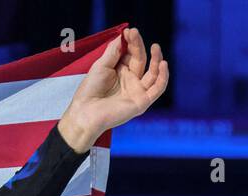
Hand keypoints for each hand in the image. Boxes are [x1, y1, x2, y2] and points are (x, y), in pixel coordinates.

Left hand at [58, 27, 168, 152]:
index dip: (131, 42)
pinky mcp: (142, 101)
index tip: (129, 31)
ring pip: (153, 73)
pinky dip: (163, 76)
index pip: (131, 54)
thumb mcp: (101, 66)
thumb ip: (113, 51)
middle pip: (141, 60)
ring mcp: (137, 91)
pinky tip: (163, 64)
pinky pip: (158, 88)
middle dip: (139, 46)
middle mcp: (130, 80)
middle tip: (134, 34)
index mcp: (120, 72)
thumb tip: (122, 35)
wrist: (85, 113)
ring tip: (155, 46)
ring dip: (156, 59)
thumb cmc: (89, 91)